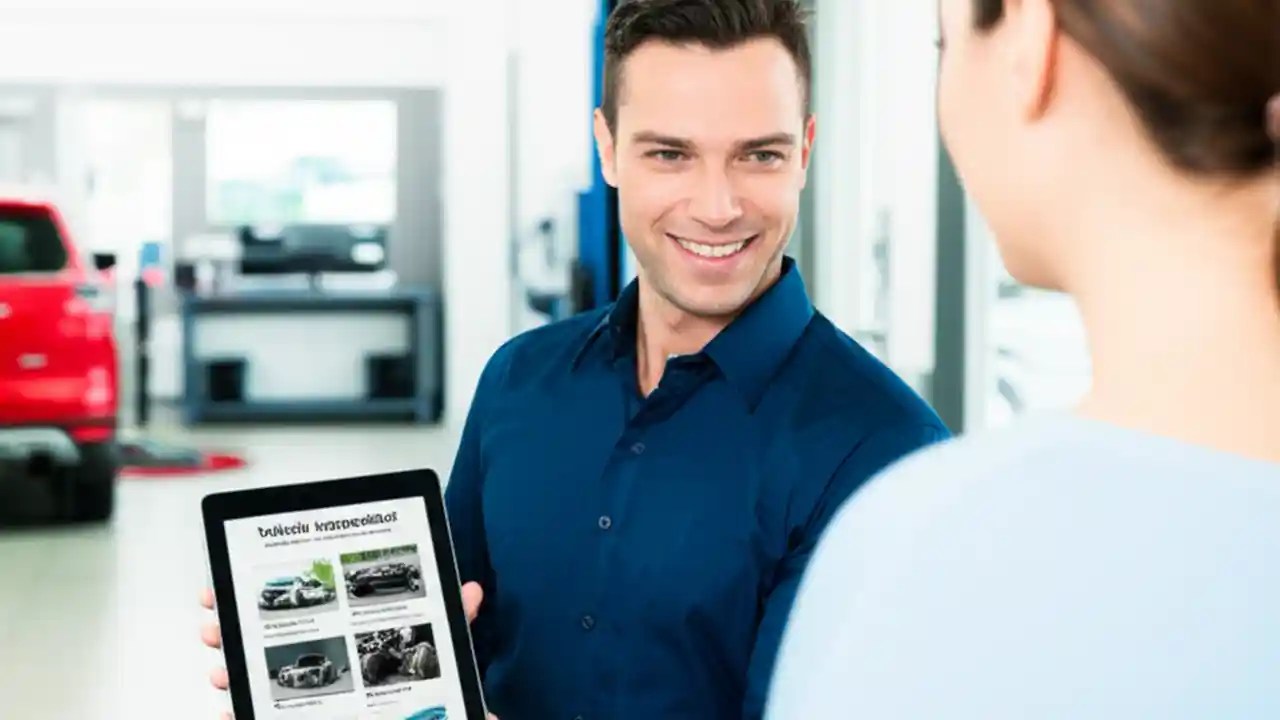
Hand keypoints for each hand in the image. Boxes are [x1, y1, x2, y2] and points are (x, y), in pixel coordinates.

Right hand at [201, 583, 489, 717]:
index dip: (261, 595)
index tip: (228, 585)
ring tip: (218, 668)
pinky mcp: (290, 714)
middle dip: (230, 627)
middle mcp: (321, 669)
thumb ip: (454, 625)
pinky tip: (227, 712)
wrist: (430, 719)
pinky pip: (257, 714)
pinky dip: (236, 714)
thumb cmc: (430, 701)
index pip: (300, 610)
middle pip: (261, 640)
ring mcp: (304, 699)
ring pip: (251, 679)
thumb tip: (471, 591)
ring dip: (228, 669)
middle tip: (214, 621)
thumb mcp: (443, 659)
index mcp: (349, 643)